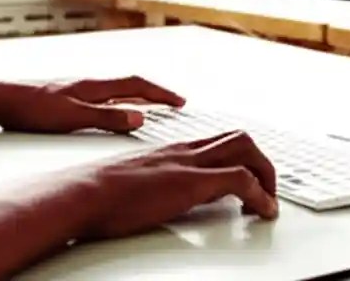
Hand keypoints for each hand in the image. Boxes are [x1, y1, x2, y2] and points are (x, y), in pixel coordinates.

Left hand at [0, 76, 185, 134]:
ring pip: (115, 91)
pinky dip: (117, 103)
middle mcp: (87, 85)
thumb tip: (139, 117)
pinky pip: (102, 98)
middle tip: (172, 104)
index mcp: (93, 87)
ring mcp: (76, 90)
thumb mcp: (72, 117)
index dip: (161, 93)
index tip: (180, 102)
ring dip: (136, 97)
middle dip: (154, 94)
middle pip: (129, 85)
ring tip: (150, 107)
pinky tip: (110, 112)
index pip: (137, 85)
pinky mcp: (64, 98)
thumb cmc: (30, 108)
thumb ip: (106, 117)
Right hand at [73, 130, 280, 239]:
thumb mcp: (134, 184)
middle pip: (239, 137)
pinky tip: (262, 212)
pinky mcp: (191, 181)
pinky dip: (261, 195)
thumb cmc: (97, 194)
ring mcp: (189, 163)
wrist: (81, 194)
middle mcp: (184, 150)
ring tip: (269, 202)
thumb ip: (156, 184)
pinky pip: (241, 179)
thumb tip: (168, 197)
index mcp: (171, 150)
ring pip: (246, 148)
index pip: (218, 141)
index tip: (249, 181)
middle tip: (266, 192)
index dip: (241, 158)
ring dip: (267, 175)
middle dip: (262, 163)